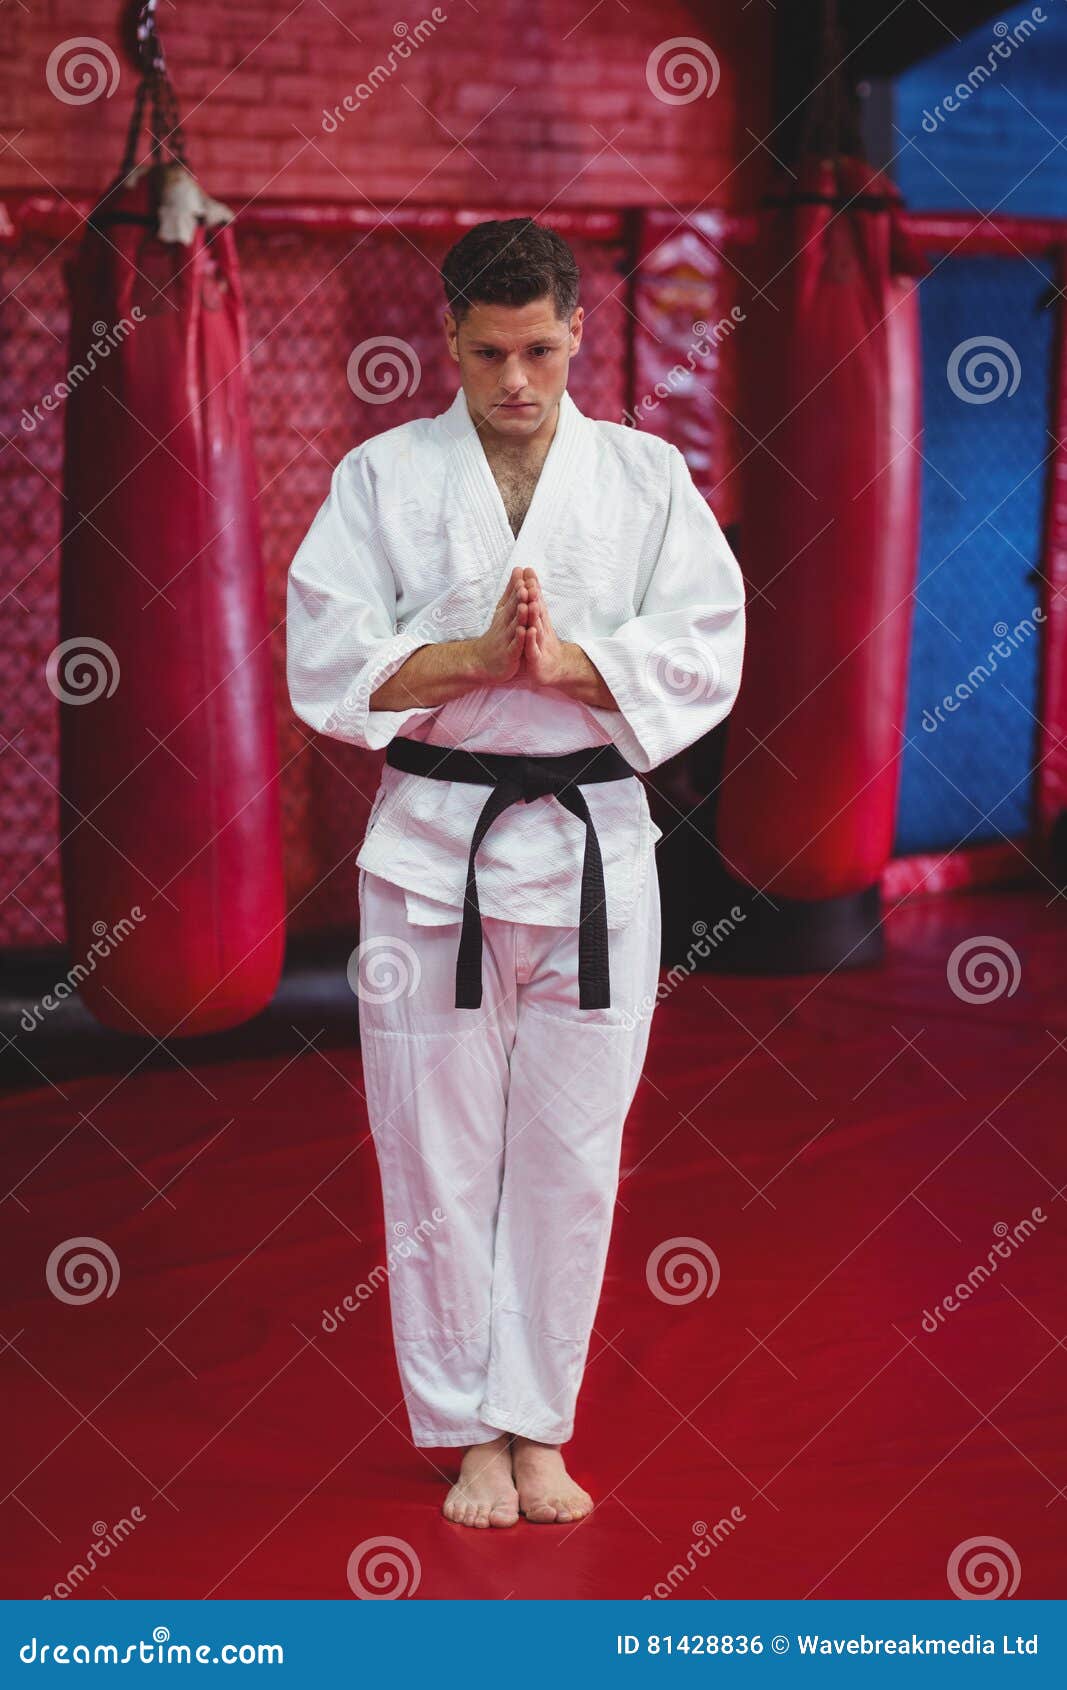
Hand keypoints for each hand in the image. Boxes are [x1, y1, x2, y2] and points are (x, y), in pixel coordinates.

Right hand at [471, 566, 528, 682]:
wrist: (482, 661)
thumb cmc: (497, 634)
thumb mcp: (503, 609)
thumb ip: (511, 590)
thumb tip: (518, 569)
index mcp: (506, 613)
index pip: (513, 597)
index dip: (519, 586)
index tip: (524, 573)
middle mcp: (506, 624)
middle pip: (514, 609)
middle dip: (520, 598)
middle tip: (526, 585)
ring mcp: (507, 639)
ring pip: (515, 626)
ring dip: (520, 616)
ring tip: (526, 605)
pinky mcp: (510, 654)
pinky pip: (516, 646)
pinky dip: (520, 639)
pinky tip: (524, 632)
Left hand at [520, 567, 566, 685]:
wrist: (553, 668)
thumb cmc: (542, 642)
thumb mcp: (538, 619)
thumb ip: (534, 599)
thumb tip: (530, 578)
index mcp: (539, 619)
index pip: (536, 600)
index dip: (532, 586)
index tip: (528, 571)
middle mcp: (541, 628)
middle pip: (538, 611)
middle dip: (534, 597)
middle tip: (531, 583)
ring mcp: (540, 643)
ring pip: (536, 627)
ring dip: (534, 616)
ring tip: (531, 604)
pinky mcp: (536, 658)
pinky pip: (532, 648)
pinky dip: (531, 640)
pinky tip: (529, 632)